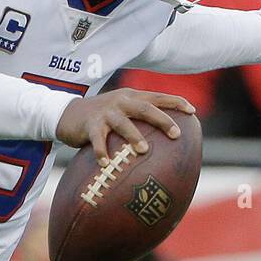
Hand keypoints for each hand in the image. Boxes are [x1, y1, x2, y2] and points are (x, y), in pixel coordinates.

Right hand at [56, 88, 194, 164]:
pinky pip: (97, 139)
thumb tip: (168, 140)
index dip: (176, 102)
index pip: (158, 97)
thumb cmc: (103, 118)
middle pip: (145, 108)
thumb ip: (141, 119)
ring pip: (123, 123)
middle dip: (162, 120)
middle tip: (175, 134)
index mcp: (132, 97)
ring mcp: (105, 112)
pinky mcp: (90, 125)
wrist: (68, 114)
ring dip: (134, 136)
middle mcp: (121, 101)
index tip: (192, 111)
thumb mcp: (123, 111)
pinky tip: (106, 164)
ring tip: (144, 150)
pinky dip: (101, 151)